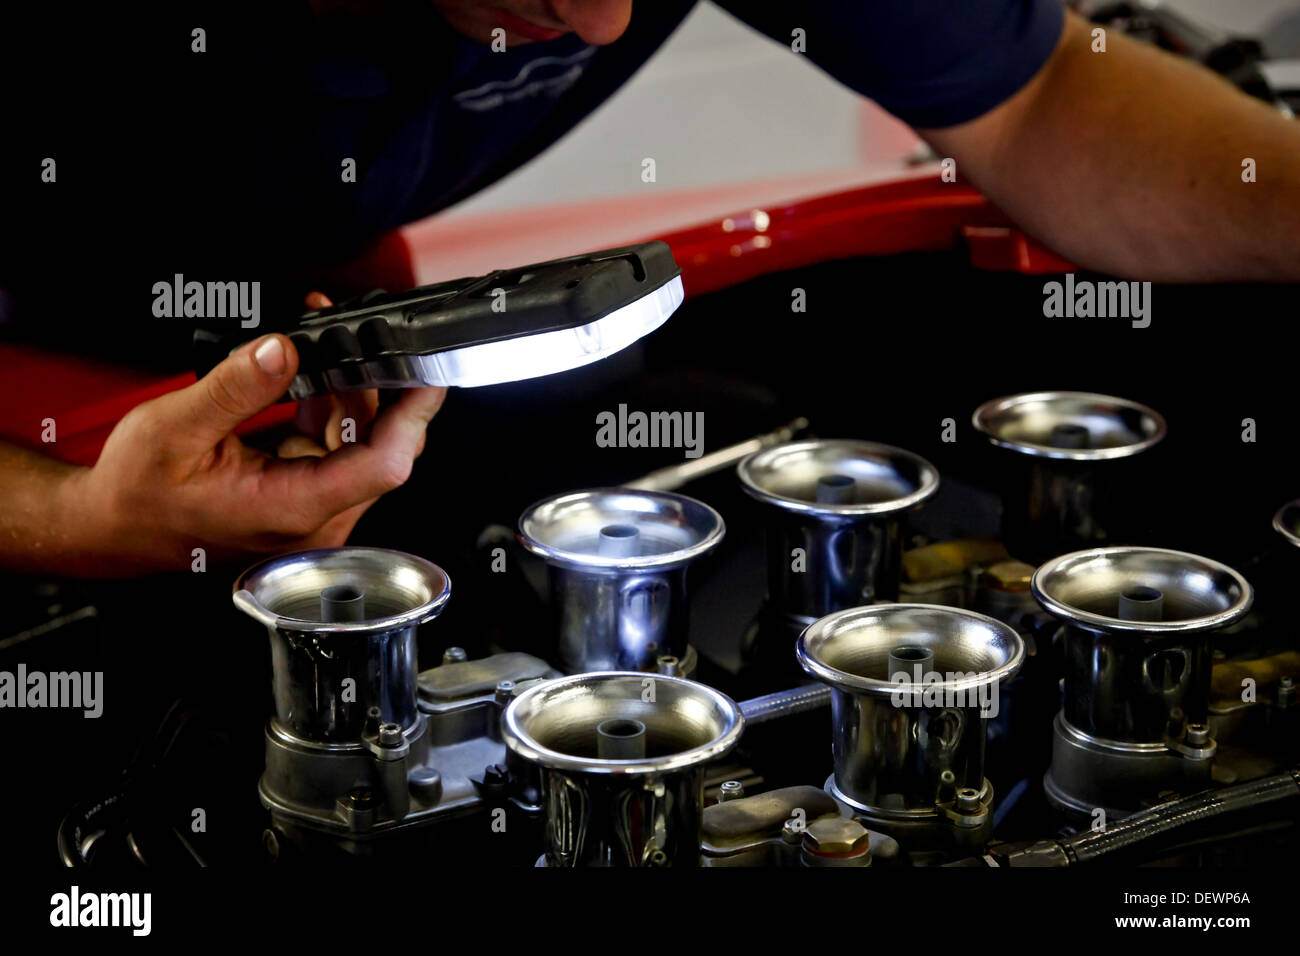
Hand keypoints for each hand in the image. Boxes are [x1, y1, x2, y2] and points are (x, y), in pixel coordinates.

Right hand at [61, 299, 445, 573]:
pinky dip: (327, 404)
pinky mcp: (303, 492)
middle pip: (379, 447)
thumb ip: (237, 388)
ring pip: (359, 441)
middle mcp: (313, 517)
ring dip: (347, 389)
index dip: (413, 417)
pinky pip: (334, 443)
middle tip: (353, 336)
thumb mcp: (176, 429)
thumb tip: (284, 351)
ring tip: (318, 346)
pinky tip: (308, 373)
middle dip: (373, 385)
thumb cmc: (138, 496)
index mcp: (292, 509)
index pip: (383, 465)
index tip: (427, 375)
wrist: (113, 526)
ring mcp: (312, 507)